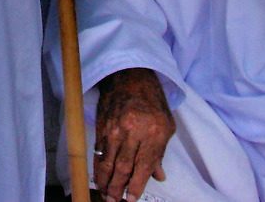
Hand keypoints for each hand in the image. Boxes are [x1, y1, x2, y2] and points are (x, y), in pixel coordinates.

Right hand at [93, 67, 172, 201]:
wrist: (131, 76)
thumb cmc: (152, 102)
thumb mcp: (166, 126)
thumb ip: (160, 153)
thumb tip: (158, 176)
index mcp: (154, 133)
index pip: (143, 167)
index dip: (136, 186)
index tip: (131, 199)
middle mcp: (134, 131)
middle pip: (123, 167)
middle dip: (118, 188)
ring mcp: (116, 127)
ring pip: (108, 161)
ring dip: (105, 181)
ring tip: (105, 195)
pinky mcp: (103, 125)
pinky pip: (99, 151)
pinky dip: (98, 166)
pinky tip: (98, 177)